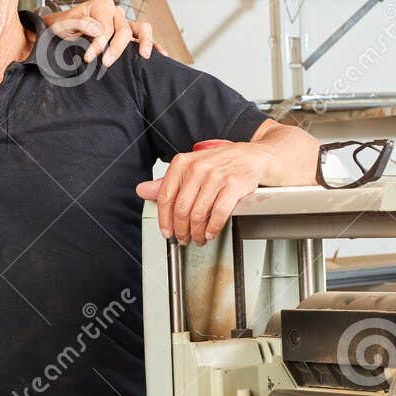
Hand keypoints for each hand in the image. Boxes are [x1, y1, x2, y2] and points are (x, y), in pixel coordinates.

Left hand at [42, 0, 153, 65]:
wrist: (63, 29)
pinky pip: (143, 38)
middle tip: (106, 63)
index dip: (99, 43)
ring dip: (144, 42)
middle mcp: (116, 12)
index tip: (89, 57)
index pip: (106, 26)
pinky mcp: (129, 34)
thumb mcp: (65, 24)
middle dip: (116, 48)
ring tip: (144, 56)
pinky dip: (153, 45)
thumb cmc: (64, 26)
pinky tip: (161, 55)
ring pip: (141, 28)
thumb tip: (99, 30)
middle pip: (124, 29)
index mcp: (102, 6)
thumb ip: (80, 23)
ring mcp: (124, 23)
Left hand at [137, 143, 267, 244]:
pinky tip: (211, 233)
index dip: (164, 220)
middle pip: (181, 209)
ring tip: (198, 238)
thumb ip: (167, 182)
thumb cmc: (221, 164)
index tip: (167, 232)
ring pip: (199, 214)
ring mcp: (216, 176)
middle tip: (183, 238)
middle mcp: (198, 167)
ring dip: (197, 232)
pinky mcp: (234, 185)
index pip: (165, 197)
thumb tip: (142, 190)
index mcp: (183, 163)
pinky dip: (213, 228)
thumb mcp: (190, 168)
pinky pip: (218, 214)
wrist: (253, 157)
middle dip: (181, 230)